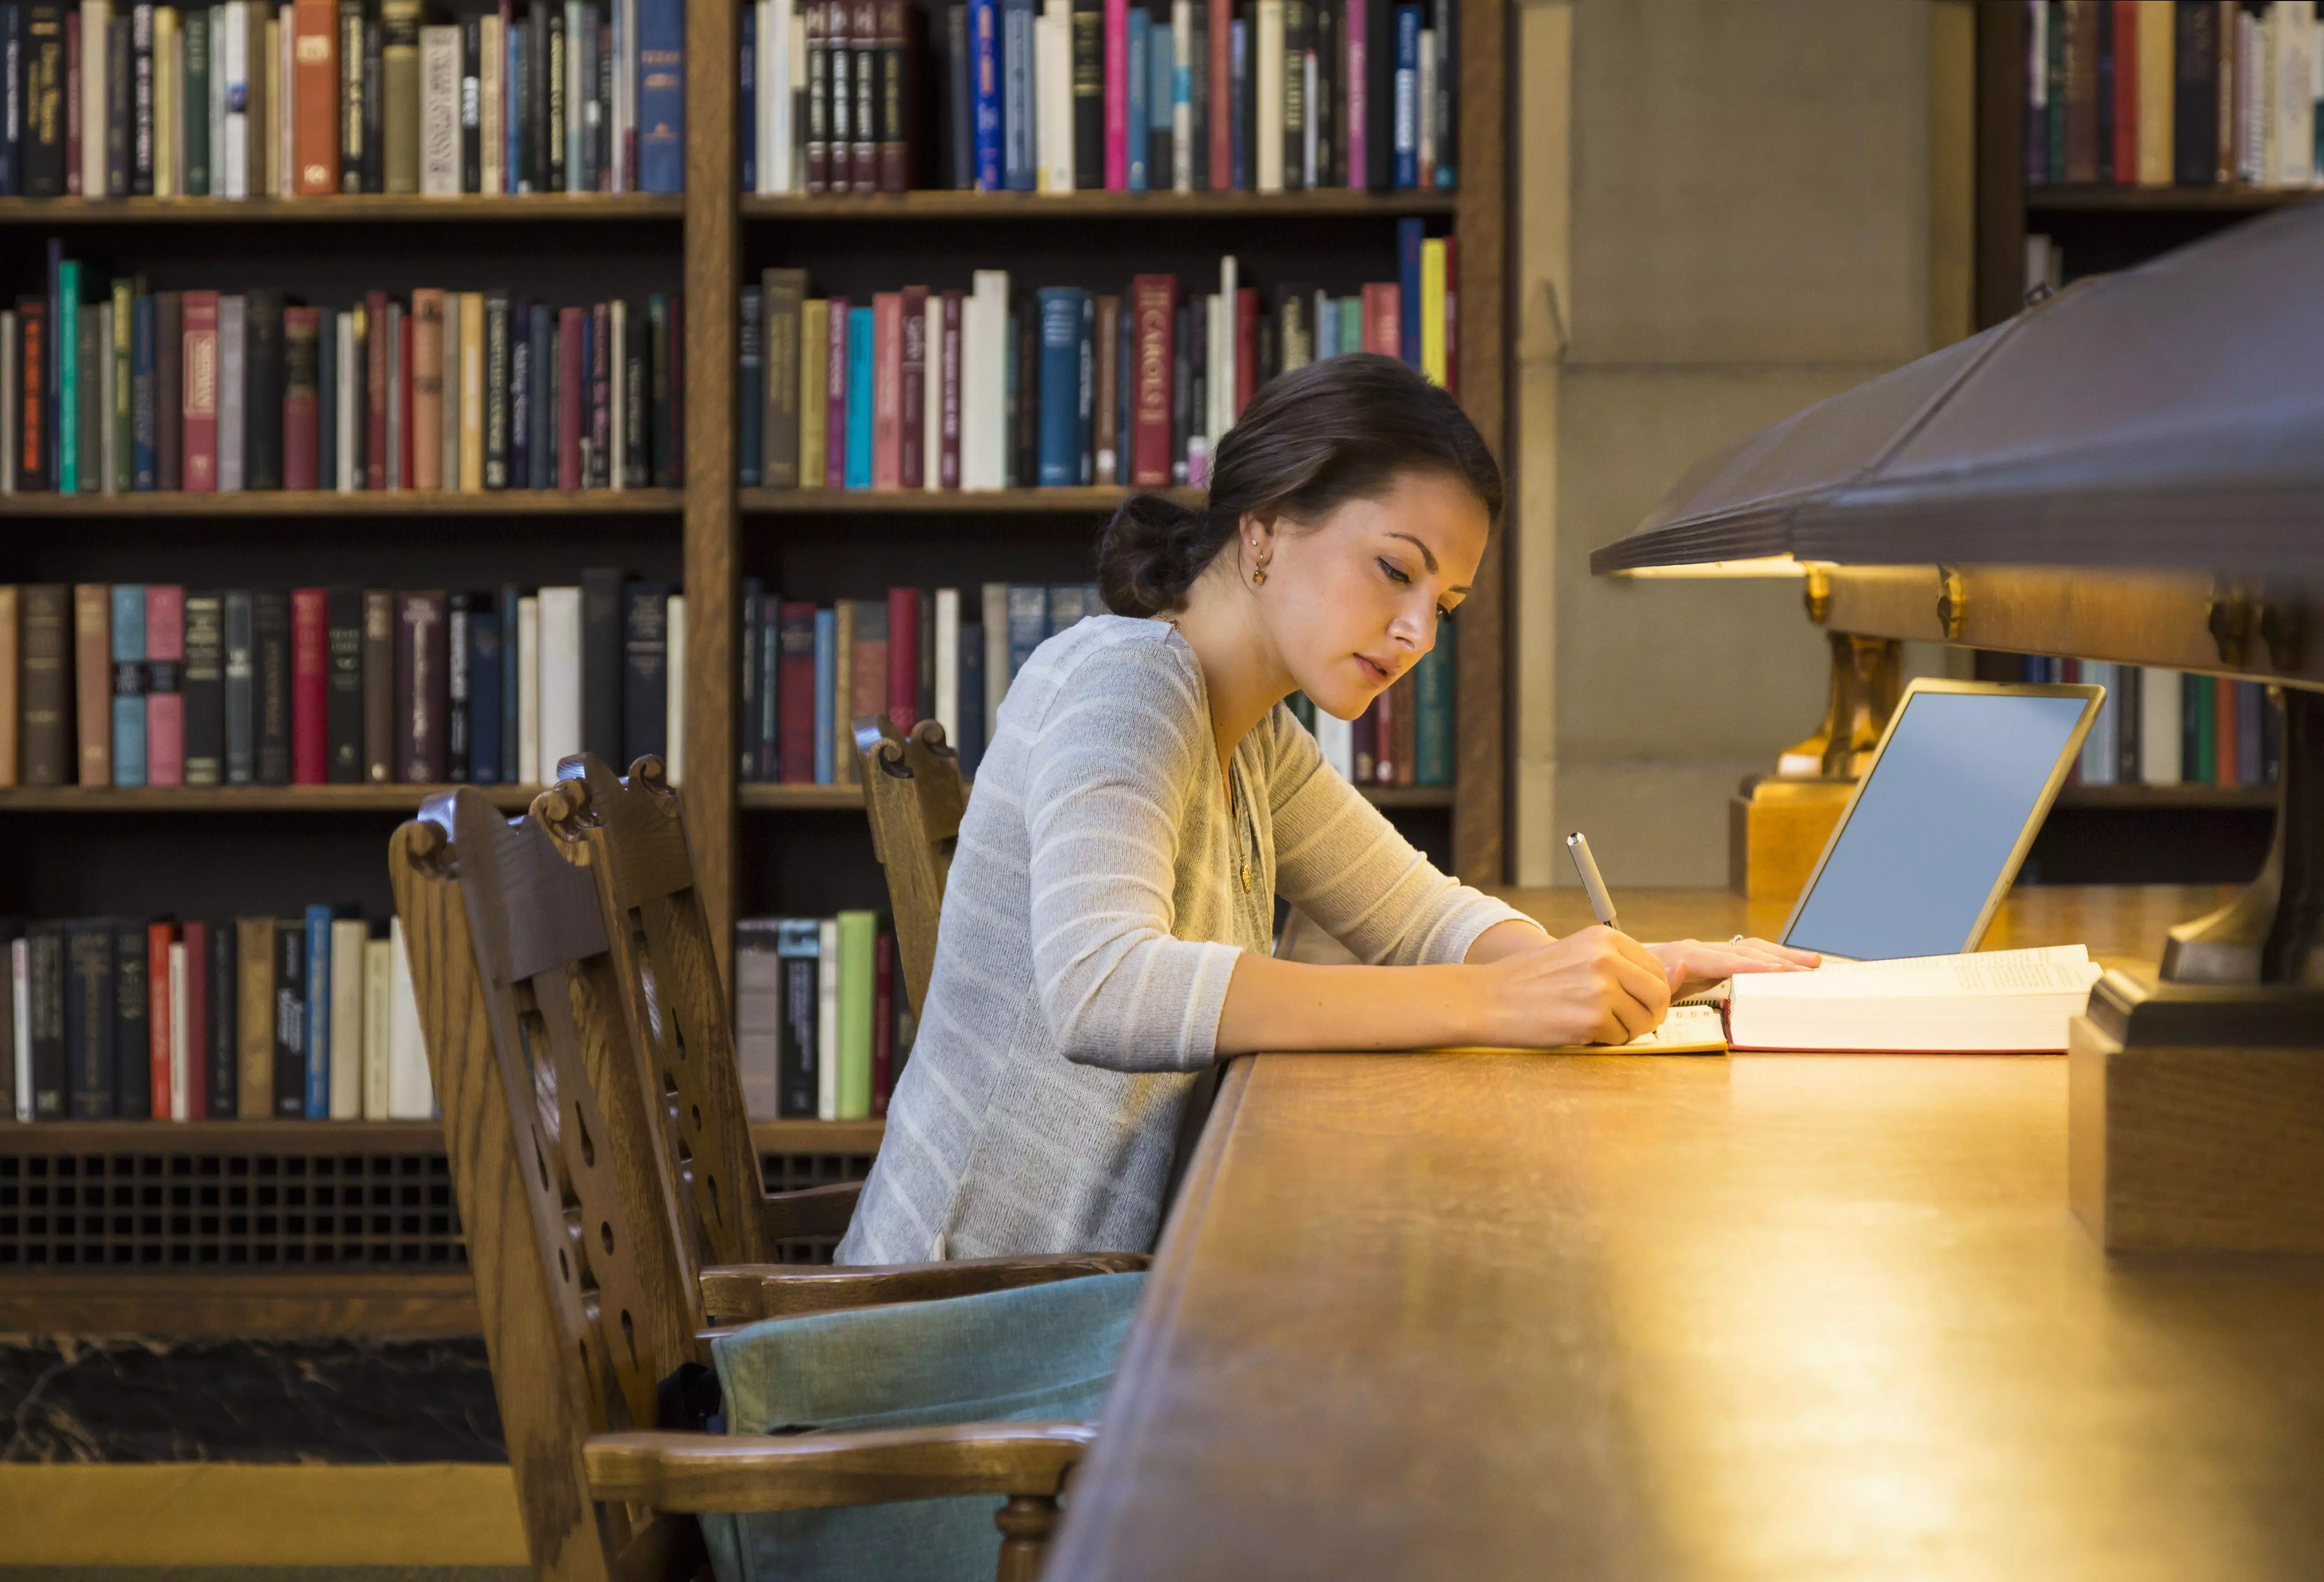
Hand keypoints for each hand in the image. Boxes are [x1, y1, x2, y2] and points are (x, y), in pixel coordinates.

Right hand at [1474, 925, 1670, 1046]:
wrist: (1487, 998)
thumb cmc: (1531, 981)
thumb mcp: (1579, 957)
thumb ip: (1624, 966)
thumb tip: (1682, 976)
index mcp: (1604, 938)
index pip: (1657, 970)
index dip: (1650, 993)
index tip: (1634, 1002)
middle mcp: (1606, 958)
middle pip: (1659, 996)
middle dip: (1647, 1015)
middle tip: (1623, 1022)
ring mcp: (1600, 989)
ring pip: (1643, 1021)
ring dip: (1625, 1031)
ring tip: (1593, 1023)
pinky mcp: (1591, 1019)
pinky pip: (1620, 1039)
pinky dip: (1604, 1041)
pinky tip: (1579, 1030)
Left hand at [1646, 937, 1819, 999]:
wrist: (1625, 970)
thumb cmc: (1639, 985)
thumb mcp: (1648, 989)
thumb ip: (1665, 981)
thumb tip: (1682, 967)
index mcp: (1684, 956)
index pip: (1722, 961)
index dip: (1750, 966)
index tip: (1777, 972)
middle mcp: (1699, 948)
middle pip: (1745, 951)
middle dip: (1778, 961)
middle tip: (1808, 971)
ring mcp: (1709, 950)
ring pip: (1751, 948)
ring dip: (1782, 955)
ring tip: (1813, 963)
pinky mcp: (1715, 956)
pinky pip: (1747, 952)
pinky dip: (1771, 957)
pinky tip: (1792, 964)